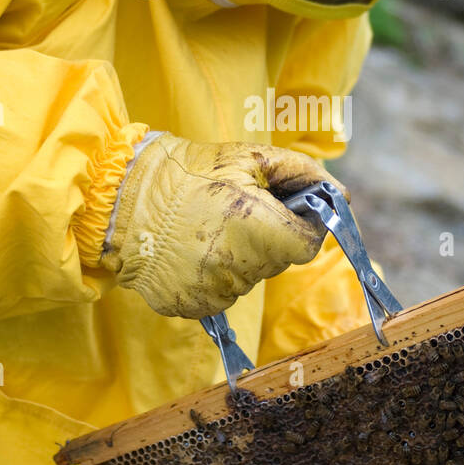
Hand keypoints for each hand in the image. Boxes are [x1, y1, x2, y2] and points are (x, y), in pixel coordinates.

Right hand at [101, 132, 346, 317]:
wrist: (122, 196)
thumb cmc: (190, 172)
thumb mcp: (250, 158)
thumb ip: (303, 173)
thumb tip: (342, 195)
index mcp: (257, 229)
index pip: (307, 245)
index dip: (301, 225)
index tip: (282, 210)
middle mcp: (237, 268)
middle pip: (277, 262)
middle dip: (268, 238)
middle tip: (236, 212)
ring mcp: (210, 292)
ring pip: (247, 279)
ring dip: (239, 258)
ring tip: (206, 229)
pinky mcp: (188, 306)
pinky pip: (218, 295)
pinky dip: (212, 276)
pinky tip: (191, 251)